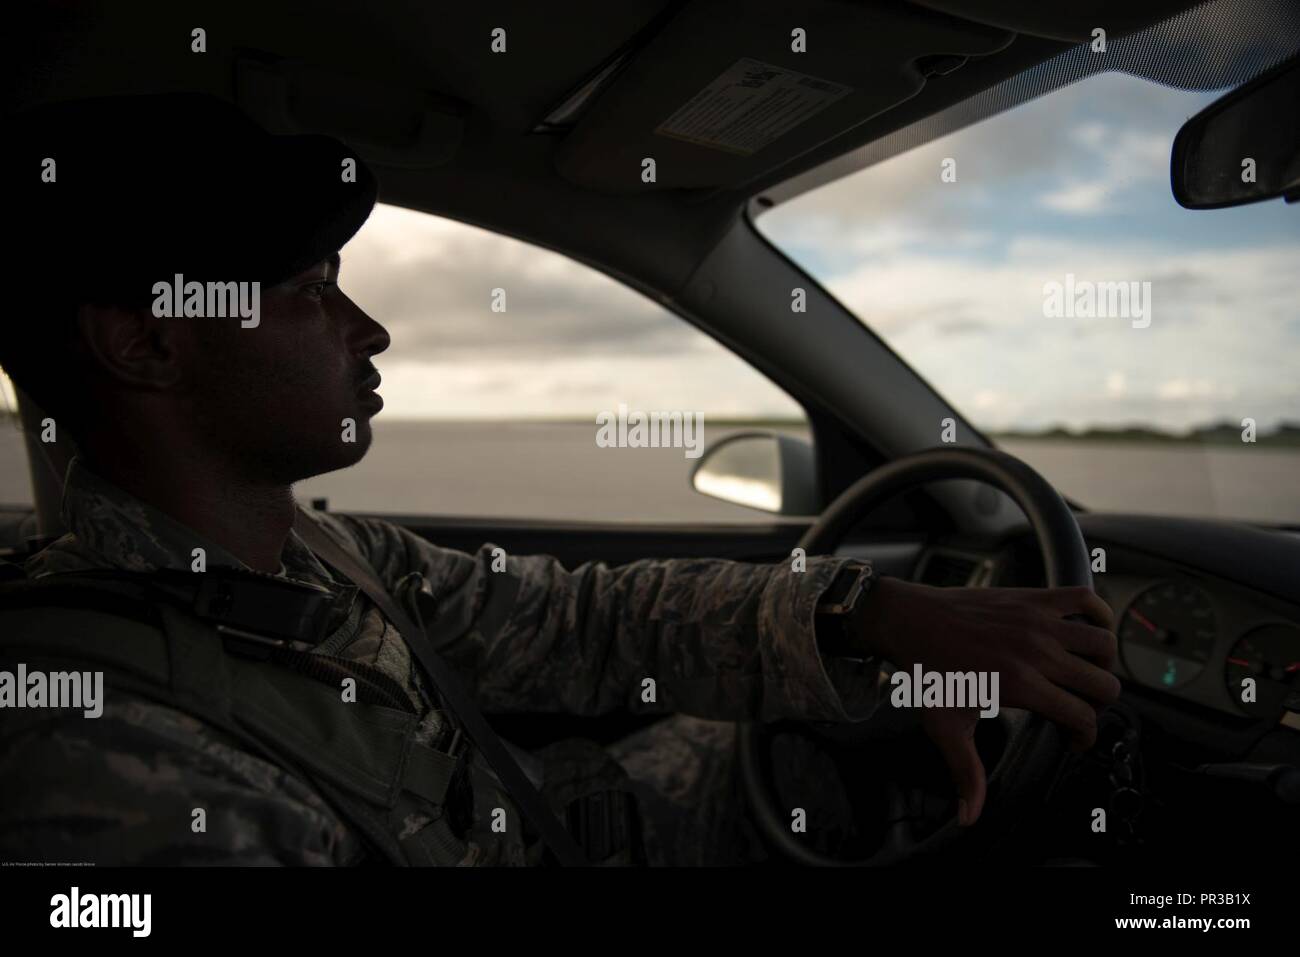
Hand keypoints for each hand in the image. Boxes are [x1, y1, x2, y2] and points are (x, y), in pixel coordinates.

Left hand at [854, 576, 1119, 825]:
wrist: (910, 621)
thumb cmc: (929, 672)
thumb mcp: (947, 727)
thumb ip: (966, 772)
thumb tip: (969, 817)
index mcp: (1020, 685)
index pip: (1082, 717)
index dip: (1085, 736)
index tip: (1071, 739)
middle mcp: (1036, 652)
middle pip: (1103, 683)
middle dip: (1099, 704)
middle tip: (1078, 707)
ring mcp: (1037, 621)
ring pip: (1103, 643)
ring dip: (1103, 663)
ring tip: (1084, 674)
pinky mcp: (1034, 597)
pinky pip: (1085, 598)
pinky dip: (1098, 612)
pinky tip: (1088, 631)